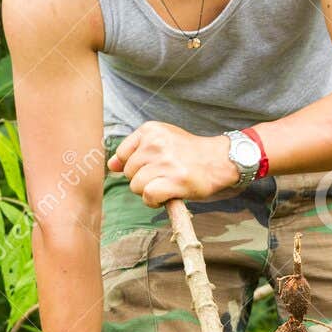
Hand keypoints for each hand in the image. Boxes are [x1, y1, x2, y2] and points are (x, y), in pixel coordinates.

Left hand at [108, 122, 237, 205]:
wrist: (220, 160)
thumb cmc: (188, 153)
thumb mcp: (161, 141)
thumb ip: (134, 150)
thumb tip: (111, 166)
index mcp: (151, 130)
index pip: (122, 154)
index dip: (133, 166)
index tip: (150, 167)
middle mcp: (156, 144)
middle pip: (129, 172)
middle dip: (142, 179)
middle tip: (163, 177)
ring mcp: (165, 162)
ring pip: (136, 186)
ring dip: (149, 191)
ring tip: (166, 185)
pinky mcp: (174, 180)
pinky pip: (148, 196)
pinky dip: (154, 201)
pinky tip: (166, 196)